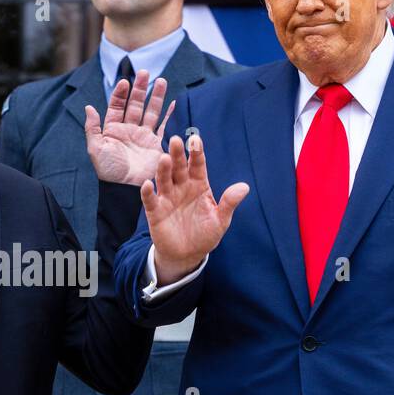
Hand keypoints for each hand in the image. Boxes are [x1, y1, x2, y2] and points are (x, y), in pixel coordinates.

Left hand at [84, 69, 175, 184]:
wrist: (126, 189)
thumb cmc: (109, 172)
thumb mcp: (95, 149)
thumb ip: (92, 128)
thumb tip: (88, 107)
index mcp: (112, 130)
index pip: (116, 106)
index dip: (120, 94)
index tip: (125, 82)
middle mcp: (129, 130)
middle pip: (135, 105)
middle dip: (140, 89)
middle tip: (145, 72)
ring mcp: (143, 136)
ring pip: (150, 111)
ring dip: (156, 96)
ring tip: (161, 80)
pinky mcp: (156, 144)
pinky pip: (163, 126)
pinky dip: (169, 115)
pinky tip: (173, 102)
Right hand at [144, 134, 249, 282]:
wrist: (188, 255)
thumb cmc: (205, 234)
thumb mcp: (221, 220)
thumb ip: (229, 203)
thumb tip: (245, 187)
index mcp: (199, 185)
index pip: (198, 165)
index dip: (196, 153)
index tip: (196, 139)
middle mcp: (182, 187)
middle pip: (179, 168)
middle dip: (177, 155)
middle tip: (175, 141)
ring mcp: (167, 198)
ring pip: (164, 180)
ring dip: (163, 170)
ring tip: (164, 159)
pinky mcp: (155, 212)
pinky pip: (150, 200)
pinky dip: (148, 192)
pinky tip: (148, 184)